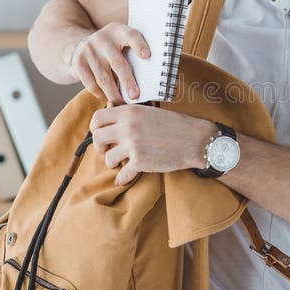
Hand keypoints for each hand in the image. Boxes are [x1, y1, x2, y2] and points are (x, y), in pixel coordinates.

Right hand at [69, 22, 149, 104]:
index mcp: (118, 31)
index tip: (147, 56)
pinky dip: (99, 93)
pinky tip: (106, 97)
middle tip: (135, 96)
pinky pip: (90, 83)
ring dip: (113, 93)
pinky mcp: (78, 62)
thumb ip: (133, 52)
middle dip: (127, 81)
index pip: (131, 35)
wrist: (80, 46)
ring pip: (103, 76)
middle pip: (117, 62)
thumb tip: (152, 76)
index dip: (139, 45)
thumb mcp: (121, 42)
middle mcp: (102, 38)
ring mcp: (88, 50)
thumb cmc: (111, 49)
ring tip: (121, 102)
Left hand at [89, 105, 214, 184]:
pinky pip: (121, 174)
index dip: (95, 128)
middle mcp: (127, 127)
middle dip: (100, 146)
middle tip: (108, 150)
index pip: (97, 118)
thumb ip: (129, 115)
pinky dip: (122, 178)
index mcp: (129, 111)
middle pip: (97, 138)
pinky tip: (124, 177)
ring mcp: (133, 145)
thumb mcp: (149, 112)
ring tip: (122, 162)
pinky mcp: (140, 162)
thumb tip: (110, 123)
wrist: (194, 140)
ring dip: (113, 162)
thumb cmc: (175, 125)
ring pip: (107, 158)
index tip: (101, 134)